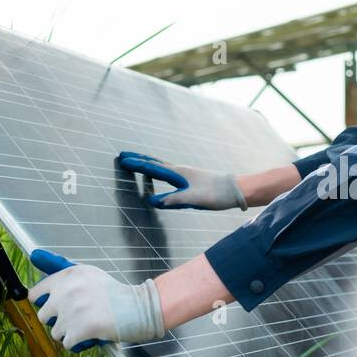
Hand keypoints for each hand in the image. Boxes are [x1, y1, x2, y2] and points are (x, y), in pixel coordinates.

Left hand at [27, 249, 164, 350]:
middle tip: (77, 317)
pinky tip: (91, 334)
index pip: (35, 294)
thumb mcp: (88, 273)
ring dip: (70, 333)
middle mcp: (66, 292)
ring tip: (87, 325)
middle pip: (43, 316)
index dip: (45, 303)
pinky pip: (67, 344)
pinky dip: (78, 343)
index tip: (56, 307)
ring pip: (55, 332)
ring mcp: (72, 312)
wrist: (139, 307)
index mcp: (67, 276)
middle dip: (58, 320)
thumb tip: (34, 255)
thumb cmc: (113, 293)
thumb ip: (61, 269)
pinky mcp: (80, 330)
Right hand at [117, 151, 246, 209]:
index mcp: (178, 174)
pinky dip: (157, 169)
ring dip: (147, 163)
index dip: (137, 164)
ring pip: (161, 166)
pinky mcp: (189, 178)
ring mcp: (185, 173)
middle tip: (123, 154)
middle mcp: (180, 170)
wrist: (235, 189)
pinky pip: (167, 171)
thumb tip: (152, 201)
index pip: (152, 168)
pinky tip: (159, 173)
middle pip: (154, 163)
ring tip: (136, 161)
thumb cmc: (215, 194)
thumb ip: (173, 200)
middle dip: (138, 159)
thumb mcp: (193, 199)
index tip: (122, 160)